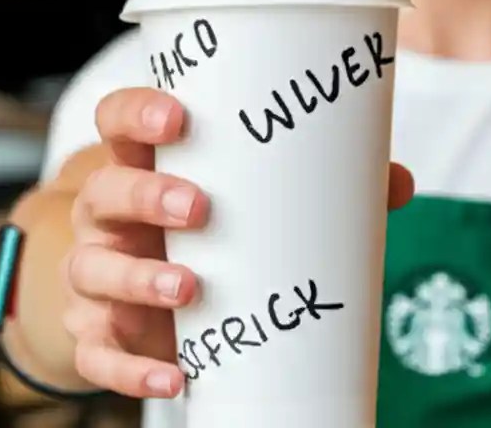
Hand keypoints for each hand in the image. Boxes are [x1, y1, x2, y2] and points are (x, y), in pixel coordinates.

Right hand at [61, 87, 414, 398]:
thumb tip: (397, 183)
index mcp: (144, 165)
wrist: (152, 300)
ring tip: (189, 288)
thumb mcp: (253, 203)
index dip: (137, 113)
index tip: (177, 117)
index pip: (117, 121)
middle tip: (199, 207)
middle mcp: (108, 215)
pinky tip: (174, 377)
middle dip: (146, 195)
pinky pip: (98, 355)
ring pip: (93, 270)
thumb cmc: (210, 230)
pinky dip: (131, 371)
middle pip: (104, 191)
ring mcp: (95, 273)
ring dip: (136, 280)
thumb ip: (324, 187)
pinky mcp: (98, 333)